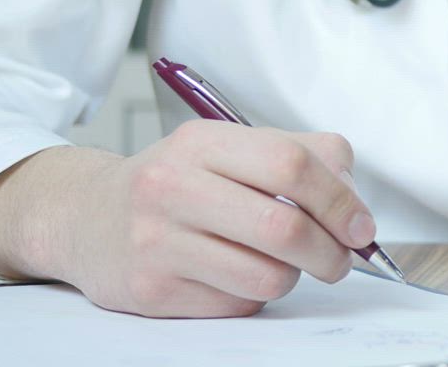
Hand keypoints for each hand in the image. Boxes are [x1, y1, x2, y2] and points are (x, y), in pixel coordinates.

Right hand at [0, 122, 373, 317]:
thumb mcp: (230, 149)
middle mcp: (172, 186)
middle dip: (330, 252)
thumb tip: (354, 202)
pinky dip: (254, 295)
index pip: (291, 164)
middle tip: (340, 259)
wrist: (87, 218)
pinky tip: (233, 275)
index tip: (361, 227)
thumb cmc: (180, 183)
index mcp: (202, 142)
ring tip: (280, 263)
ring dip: (292, 276)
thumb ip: (303, 156)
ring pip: (267, 276)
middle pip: (284, 228)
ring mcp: (157, 241)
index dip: (339, 200)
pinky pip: (238, 305)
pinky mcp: (152, 291)